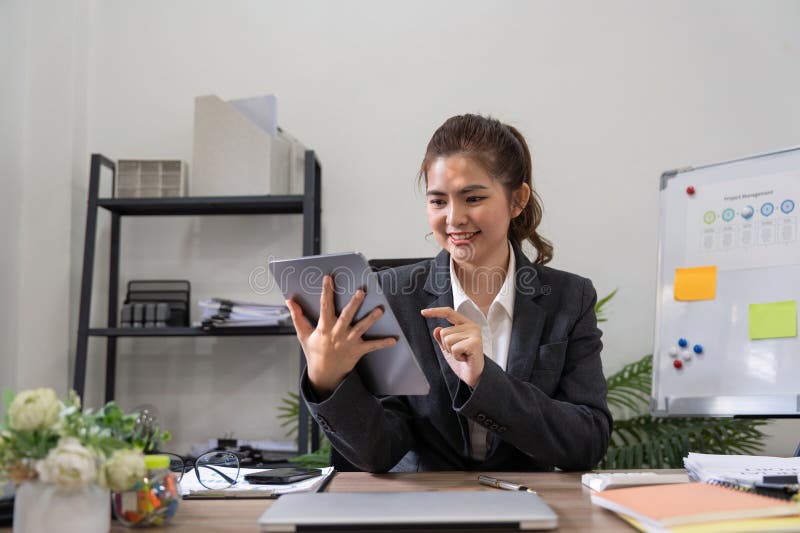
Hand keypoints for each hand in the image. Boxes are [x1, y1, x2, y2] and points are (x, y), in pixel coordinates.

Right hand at [286, 275, 396, 396]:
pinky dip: (383, 343)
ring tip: (380, 310)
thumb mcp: (303, 335)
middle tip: (361, 291)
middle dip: (354, 304)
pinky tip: (394, 339)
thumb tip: (289, 300)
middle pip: (346, 316)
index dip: (326, 292)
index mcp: (324, 328)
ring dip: (371, 319)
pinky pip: (372, 346)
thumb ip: (297, 317)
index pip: (324, 306)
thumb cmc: (314, 351)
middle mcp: (337, 333)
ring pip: (361, 328)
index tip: (329, 278)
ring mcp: (348, 342)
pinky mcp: (358, 350)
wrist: (324, 374)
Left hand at [420, 307, 483, 387]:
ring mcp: (474, 334)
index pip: (448, 313)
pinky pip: (454, 348)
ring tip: (462, 355)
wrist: (474, 375)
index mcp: (465, 324)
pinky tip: (465, 358)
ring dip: (452, 351)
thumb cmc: (463, 361)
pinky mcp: (475, 343)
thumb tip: (437, 329)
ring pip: (448, 340)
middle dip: (446, 345)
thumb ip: (442, 338)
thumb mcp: (448, 348)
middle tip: (458, 352)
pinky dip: (456, 356)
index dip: (435, 312)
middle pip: (444, 331)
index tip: (423, 312)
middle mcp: (471, 326)